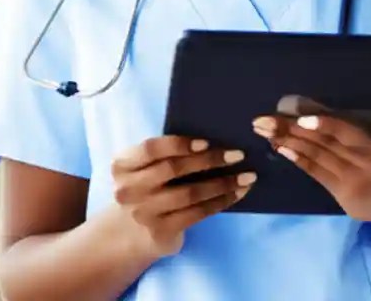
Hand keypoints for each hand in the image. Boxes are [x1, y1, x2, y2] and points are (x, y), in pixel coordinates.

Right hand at [109, 136, 257, 257]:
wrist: (130, 233)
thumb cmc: (148, 188)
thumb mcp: (145, 169)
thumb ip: (166, 154)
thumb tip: (216, 136)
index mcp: (122, 165)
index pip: (150, 148)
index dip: (179, 144)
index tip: (207, 141)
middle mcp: (128, 189)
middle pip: (173, 169)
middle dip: (209, 160)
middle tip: (238, 154)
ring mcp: (144, 213)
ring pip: (190, 193)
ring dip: (223, 183)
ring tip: (247, 176)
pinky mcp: (161, 232)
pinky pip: (198, 213)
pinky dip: (221, 201)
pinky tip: (238, 193)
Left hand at [252, 114, 370, 223]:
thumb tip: (358, 125)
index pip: (346, 134)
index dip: (323, 126)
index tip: (300, 119)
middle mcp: (361, 164)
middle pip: (323, 143)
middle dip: (291, 129)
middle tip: (264, 120)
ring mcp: (348, 181)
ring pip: (316, 156)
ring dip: (288, 142)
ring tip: (266, 132)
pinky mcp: (339, 192)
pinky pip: (316, 173)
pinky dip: (298, 160)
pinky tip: (281, 149)